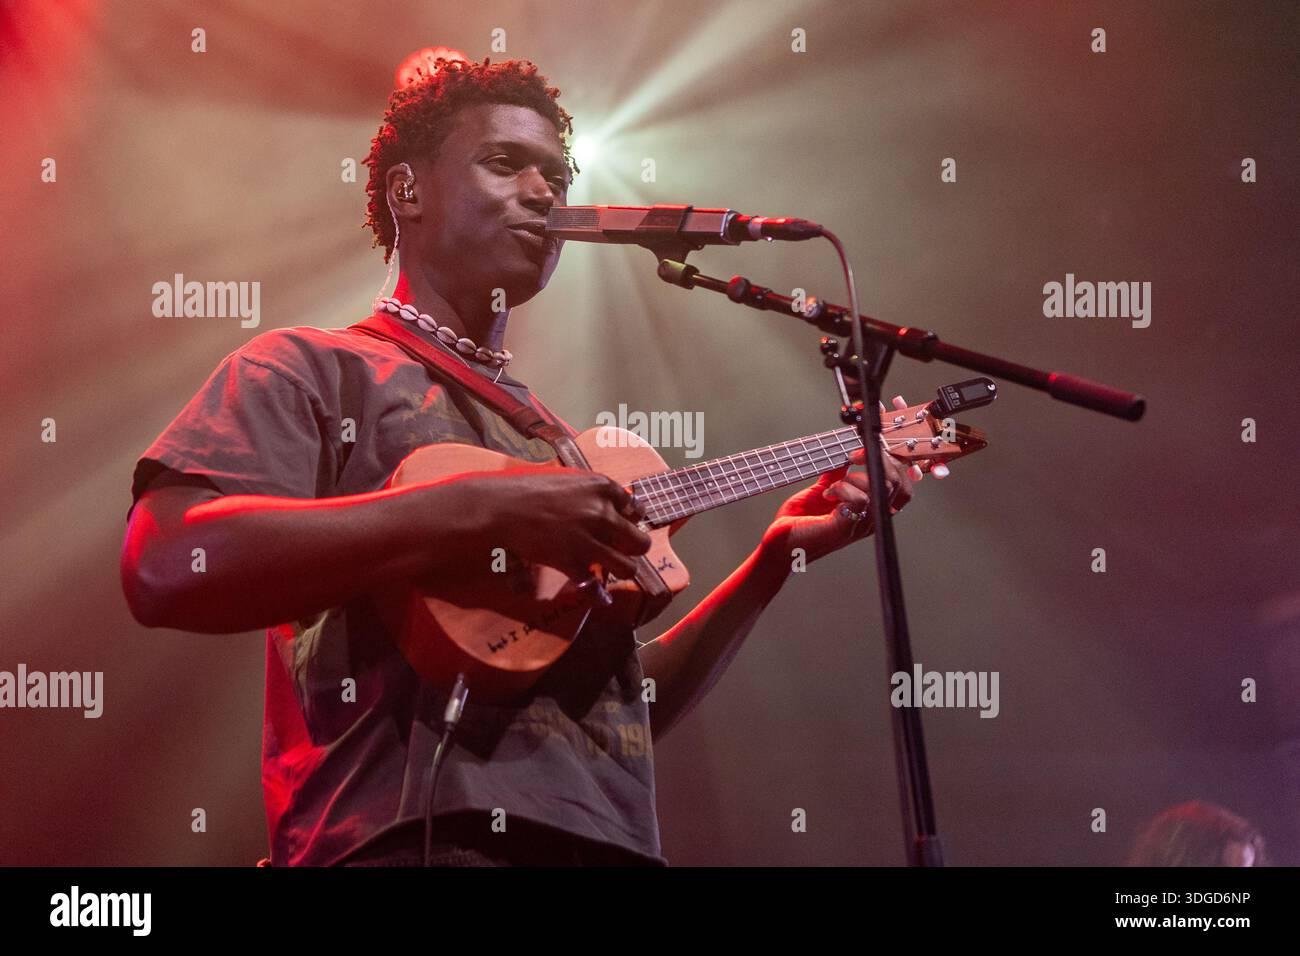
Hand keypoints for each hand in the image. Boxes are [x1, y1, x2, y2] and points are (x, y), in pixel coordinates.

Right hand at [460, 469, 651, 583]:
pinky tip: (599, 597)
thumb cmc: (528, 490)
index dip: (633, 520)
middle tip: (622, 551)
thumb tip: (609, 505)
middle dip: (634, 549)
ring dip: (622, 571)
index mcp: (601, 488)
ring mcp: (589, 540)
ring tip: (612, 570)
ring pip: (628, 567)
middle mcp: (602, 514)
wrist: (501, 508)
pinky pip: (595, 586)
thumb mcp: (566, 480)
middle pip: (639, 541)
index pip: (636, 508)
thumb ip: (590, 492)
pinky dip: (597, 595)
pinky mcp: (572, 562)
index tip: (626, 524)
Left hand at [758, 395, 950, 566]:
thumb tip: (842, 452)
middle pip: (897, 483)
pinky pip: (860, 500)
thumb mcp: (822, 490)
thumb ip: (837, 474)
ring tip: (835, 482)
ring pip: (881, 489)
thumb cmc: (799, 523)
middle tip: (855, 454)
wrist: (779, 545)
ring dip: (857, 477)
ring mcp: (860, 526)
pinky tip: (828, 494)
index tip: (877, 441)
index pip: (901, 484)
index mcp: (871, 510)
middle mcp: (871, 519)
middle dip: (879, 459)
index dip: (895, 460)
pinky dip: (844, 488)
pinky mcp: (845, 528)